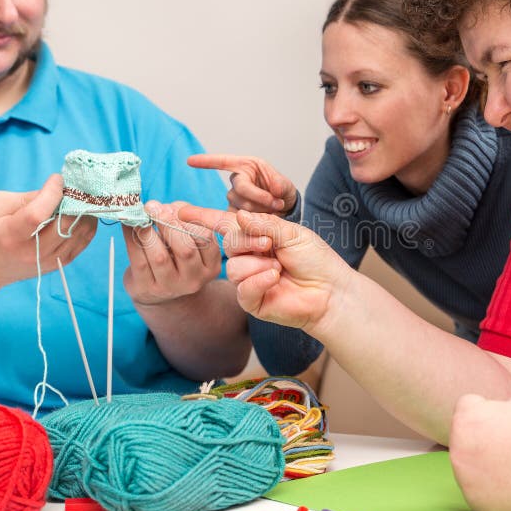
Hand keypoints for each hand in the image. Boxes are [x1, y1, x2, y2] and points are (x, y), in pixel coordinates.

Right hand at [0, 174, 96, 288]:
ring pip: (79, 232)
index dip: (52, 193)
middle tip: (72, 187)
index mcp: (10, 236)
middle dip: (73, 200)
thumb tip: (56, 191)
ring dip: (83, 211)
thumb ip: (25, 198)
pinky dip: (86, 224)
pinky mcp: (59, 263)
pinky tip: (81, 212)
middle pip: (65, 224)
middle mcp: (31, 253)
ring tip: (77, 198)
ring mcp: (48, 261)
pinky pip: (83, 241)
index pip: (38, 214)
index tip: (56, 179)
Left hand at [123, 201, 221, 305]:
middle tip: (154, 207)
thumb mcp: (187, 240)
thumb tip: (164, 207)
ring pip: (160, 256)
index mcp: (210, 266)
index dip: (189, 219)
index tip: (172, 206)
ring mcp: (170, 287)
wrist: (158, 293)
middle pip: (185, 249)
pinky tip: (128, 225)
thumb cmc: (175, 257)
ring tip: (140, 216)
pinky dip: (131, 238)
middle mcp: (194, 280)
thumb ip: (182, 218)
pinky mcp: (146, 288)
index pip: (206, 239)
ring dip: (148, 231)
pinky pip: (139, 261)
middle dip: (168, 223)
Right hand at [177, 206, 352, 334]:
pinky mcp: (251, 301)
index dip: (202, 217)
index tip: (180, 209)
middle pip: (228, 243)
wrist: (331, 292)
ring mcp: (248, 280)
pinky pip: (242, 288)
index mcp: (256, 236)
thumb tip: (239, 217)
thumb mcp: (292, 234)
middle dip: (249, 241)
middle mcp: (249, 257)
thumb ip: (264, 225)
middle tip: (271, 246)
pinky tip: (276, 279)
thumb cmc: (316, 261)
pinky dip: (259, 280)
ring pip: (233, 266)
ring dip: (258, 264)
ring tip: (280, 267)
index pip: (224, 225)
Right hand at [187, 154, 296, 214]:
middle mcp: (237, 180)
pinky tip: (262, 218)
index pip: (223, 162)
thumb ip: (281, 184)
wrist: (283, 211)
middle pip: (241, 188)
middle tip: (277, 203)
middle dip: (260, 197)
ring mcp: (234, 198)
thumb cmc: (282, 192)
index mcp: (246, 166)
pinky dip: (253, 220)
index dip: (206, 162)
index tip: (189, 161)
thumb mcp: (285, 184)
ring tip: (273, 209)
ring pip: (240, 205)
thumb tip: (275, 188)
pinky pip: (238, 218)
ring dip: (259, 209)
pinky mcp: (233, 215)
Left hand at [449, 393, 510, 510]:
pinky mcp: (480, 506)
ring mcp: (466, 482)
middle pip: (466, 439)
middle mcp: (458, 450)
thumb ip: (499, 408)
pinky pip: (483, 494)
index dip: (491, 411)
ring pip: (472, 468)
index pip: (467, 407)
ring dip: (488, 466)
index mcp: (466, 419)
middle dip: (484, 439)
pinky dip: (498, 492)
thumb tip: (495, 417)